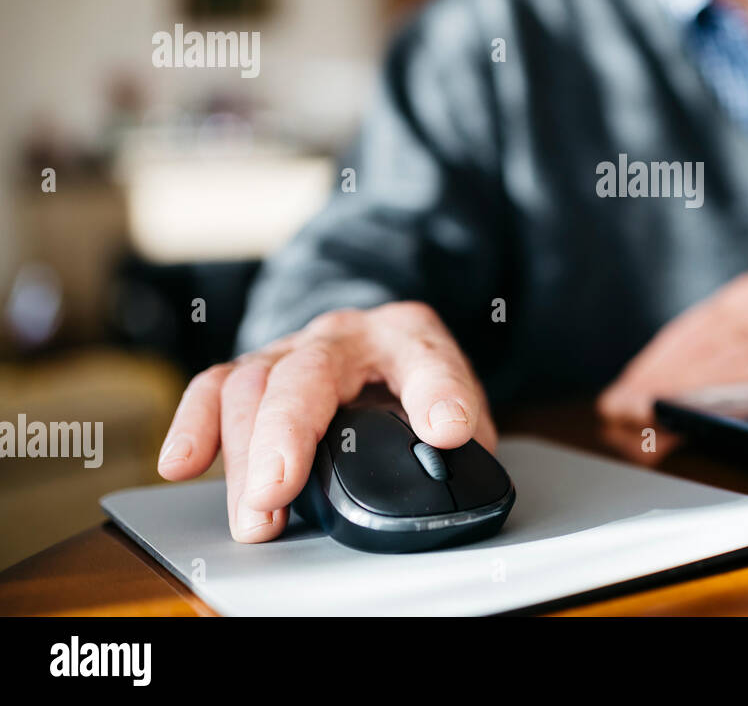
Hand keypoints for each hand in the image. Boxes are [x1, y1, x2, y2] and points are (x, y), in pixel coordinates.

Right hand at [156, 301, 496, 543]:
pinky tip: (182, 462)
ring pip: (252, 383)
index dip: (437, 395)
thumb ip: (462, 425)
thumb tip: (450, 444)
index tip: (445, 429)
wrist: (381, 344)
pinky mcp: (256, 372)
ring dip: (244, 455)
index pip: (427, 362)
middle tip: (277, 497)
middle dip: (286, 436)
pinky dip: (194, 425)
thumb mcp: (457, 400)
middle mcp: (344, 335)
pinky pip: (214, 388)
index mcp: (410, 338)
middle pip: (308, 374)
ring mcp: (293, 349)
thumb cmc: (416, 379)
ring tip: (254, 515)